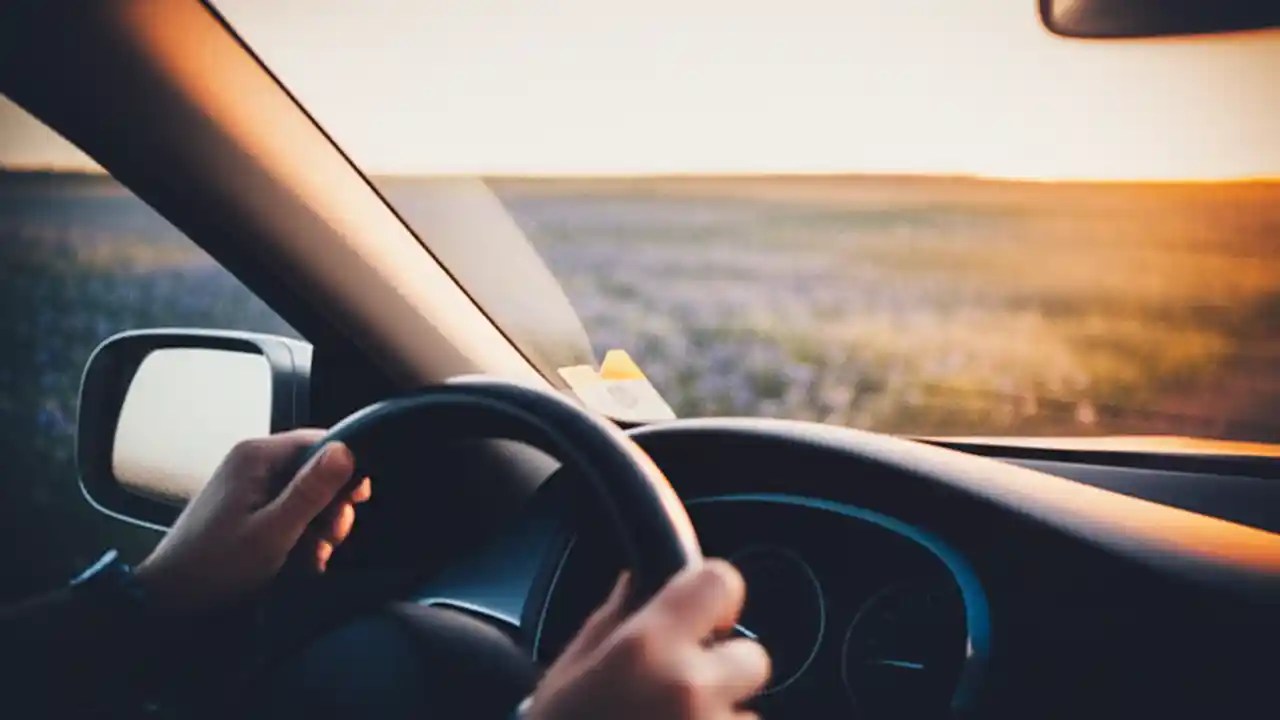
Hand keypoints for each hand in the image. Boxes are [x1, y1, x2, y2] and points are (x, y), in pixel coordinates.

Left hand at [134, 429, 371, 613]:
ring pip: (309, 497)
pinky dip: (301, 537)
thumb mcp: (273, 532)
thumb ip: (311, 491)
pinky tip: (299, 562)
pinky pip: (291, 513)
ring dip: (318, 529)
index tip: (357, 502)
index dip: (346, 470)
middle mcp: (254, 463)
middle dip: (330, 509)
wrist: (170, 601)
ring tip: (310, 560)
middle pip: (318, 472)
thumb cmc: (217, 566)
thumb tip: (347, 450)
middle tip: (326, 542)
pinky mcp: (250, 509)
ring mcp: (251, 487)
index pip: (322, 442)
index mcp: (257, 456)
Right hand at [527, 560, 770, 719]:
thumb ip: (618, 617)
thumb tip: (642, 578)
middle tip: (681, 695)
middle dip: (724, 672)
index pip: (721, 581)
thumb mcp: (572, 669)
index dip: (714, 596)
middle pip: (754, 658)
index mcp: (648, 647)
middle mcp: (690, 689)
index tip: (705, 615)